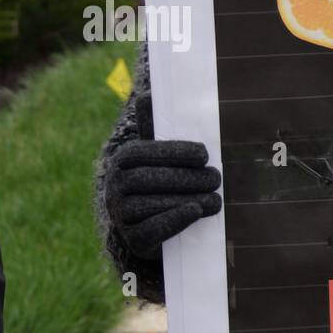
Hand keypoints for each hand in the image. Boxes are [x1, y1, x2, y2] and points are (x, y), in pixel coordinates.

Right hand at [106, 93, 221, 257]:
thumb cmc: (160, 182)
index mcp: (123, 160)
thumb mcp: (158, 156)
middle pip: (153, 179)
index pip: (147, 152)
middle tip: (217, 179)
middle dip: (188, 178)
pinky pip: (153, 228)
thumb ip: (156, 129)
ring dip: (189, 200)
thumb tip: (148, 94)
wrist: (148, 225)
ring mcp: (121, 214)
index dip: (176, 152)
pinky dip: (175, 219)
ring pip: (155, 203)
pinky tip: (195, 212)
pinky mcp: (132, 239)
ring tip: (217, 200)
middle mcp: (116, 186)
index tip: (204, 154)